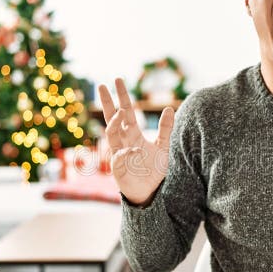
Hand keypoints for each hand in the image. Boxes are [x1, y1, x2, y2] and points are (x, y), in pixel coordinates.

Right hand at [98, 78, 174, 205]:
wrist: (150, 191)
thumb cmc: (153, 170)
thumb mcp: (163, 147)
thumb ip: (165, 129)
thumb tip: (170, 108)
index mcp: (133, 133)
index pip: (126, 111)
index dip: (122, 96)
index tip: (117, 80)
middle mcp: (123, 140)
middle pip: (112, 118)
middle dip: (108, 102)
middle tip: (102, 85)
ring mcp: (119, 153)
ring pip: (111, 134)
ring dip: (115, 123)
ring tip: (120, 112)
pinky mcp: (118, 168)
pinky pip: (120, 157)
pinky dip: (126, 153)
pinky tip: (134, 150)